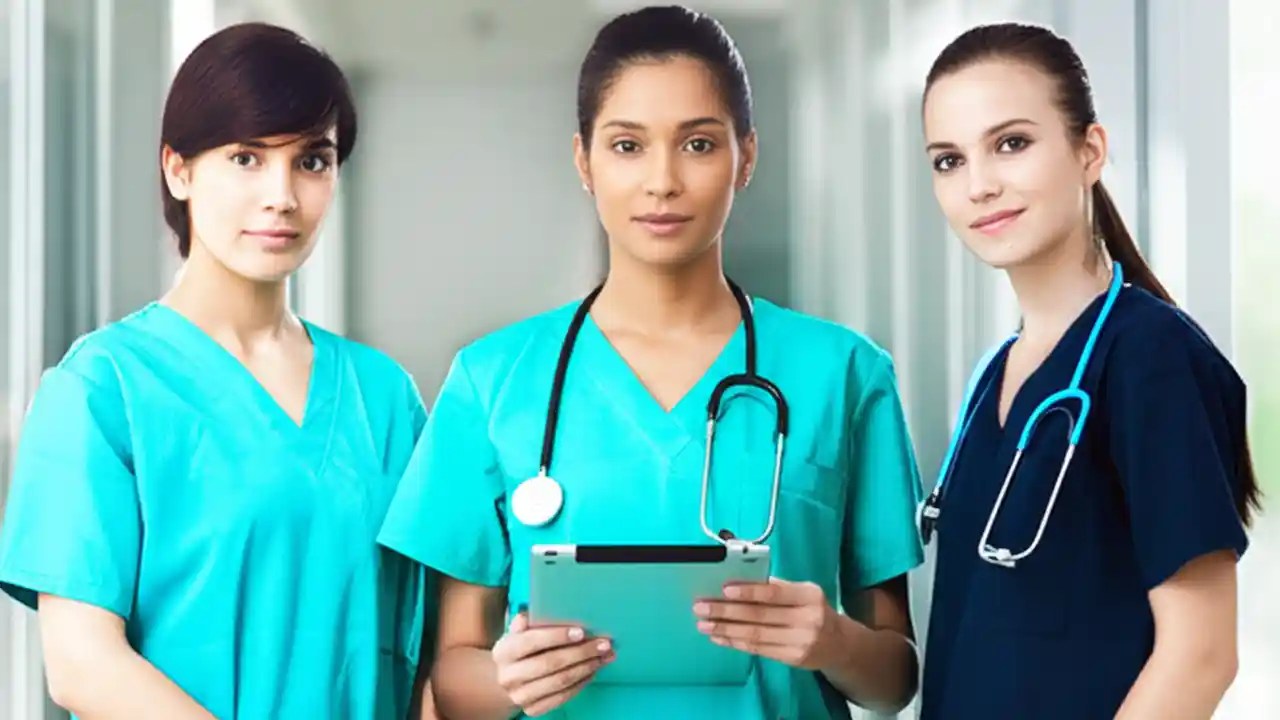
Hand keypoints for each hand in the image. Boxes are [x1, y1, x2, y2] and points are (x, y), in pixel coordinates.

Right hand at [491, 613, 613, 716]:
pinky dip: (581, 683)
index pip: (531, 642)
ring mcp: (520, 695)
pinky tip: (593, 671)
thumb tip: (528, 615)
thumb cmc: (520, 650)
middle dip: (580, 653)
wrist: (506, 680)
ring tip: (604, 657)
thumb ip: (524, 623)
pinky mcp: (533, 709)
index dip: (556, 636)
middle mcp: (509, 676)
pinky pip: (563, 697)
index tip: (581, 631)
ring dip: (586, 668)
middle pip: (550, 663)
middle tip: (603, 644)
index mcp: (503, 652)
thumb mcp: (517, 634)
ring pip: (560, 682)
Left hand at [694, 578, 842, 669]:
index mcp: (809, 595)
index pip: (774, 592)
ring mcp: (800, 641)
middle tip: (701, 607)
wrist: (839, 643)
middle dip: (726, 611)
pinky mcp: (792, 659)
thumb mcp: (803, 593)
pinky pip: (758, 649)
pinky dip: (735, 642)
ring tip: (704, 624)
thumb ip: (776, 587)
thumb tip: (737, 580)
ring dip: (725, 629)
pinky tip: (719, 637)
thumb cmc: (812, 610)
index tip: (723, 589)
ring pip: (755, 634)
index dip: (748, 592)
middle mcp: (808, 619)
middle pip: (760, 615)